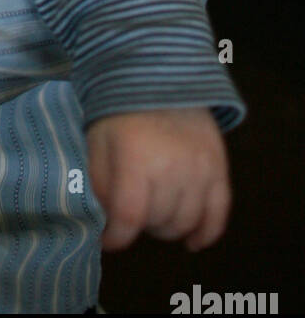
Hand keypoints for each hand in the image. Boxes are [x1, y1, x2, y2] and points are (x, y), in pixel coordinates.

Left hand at [87, 108, 230, 251]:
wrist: (158, 76)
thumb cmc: (120, 111)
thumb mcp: (97, 142)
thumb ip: (100, 183)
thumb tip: (107, 223)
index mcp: (136, 158)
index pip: (130, 216)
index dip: (117, 237)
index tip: (109, 240)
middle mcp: (172, 167)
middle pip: (158, 222)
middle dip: (140, 225)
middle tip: (131, 212)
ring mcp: (200, 168)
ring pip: (186, 222)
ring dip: (167, 227)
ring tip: (154, 214)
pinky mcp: (219, 167)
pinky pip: (219, 213)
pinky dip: (207, 233)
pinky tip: (193, 242)